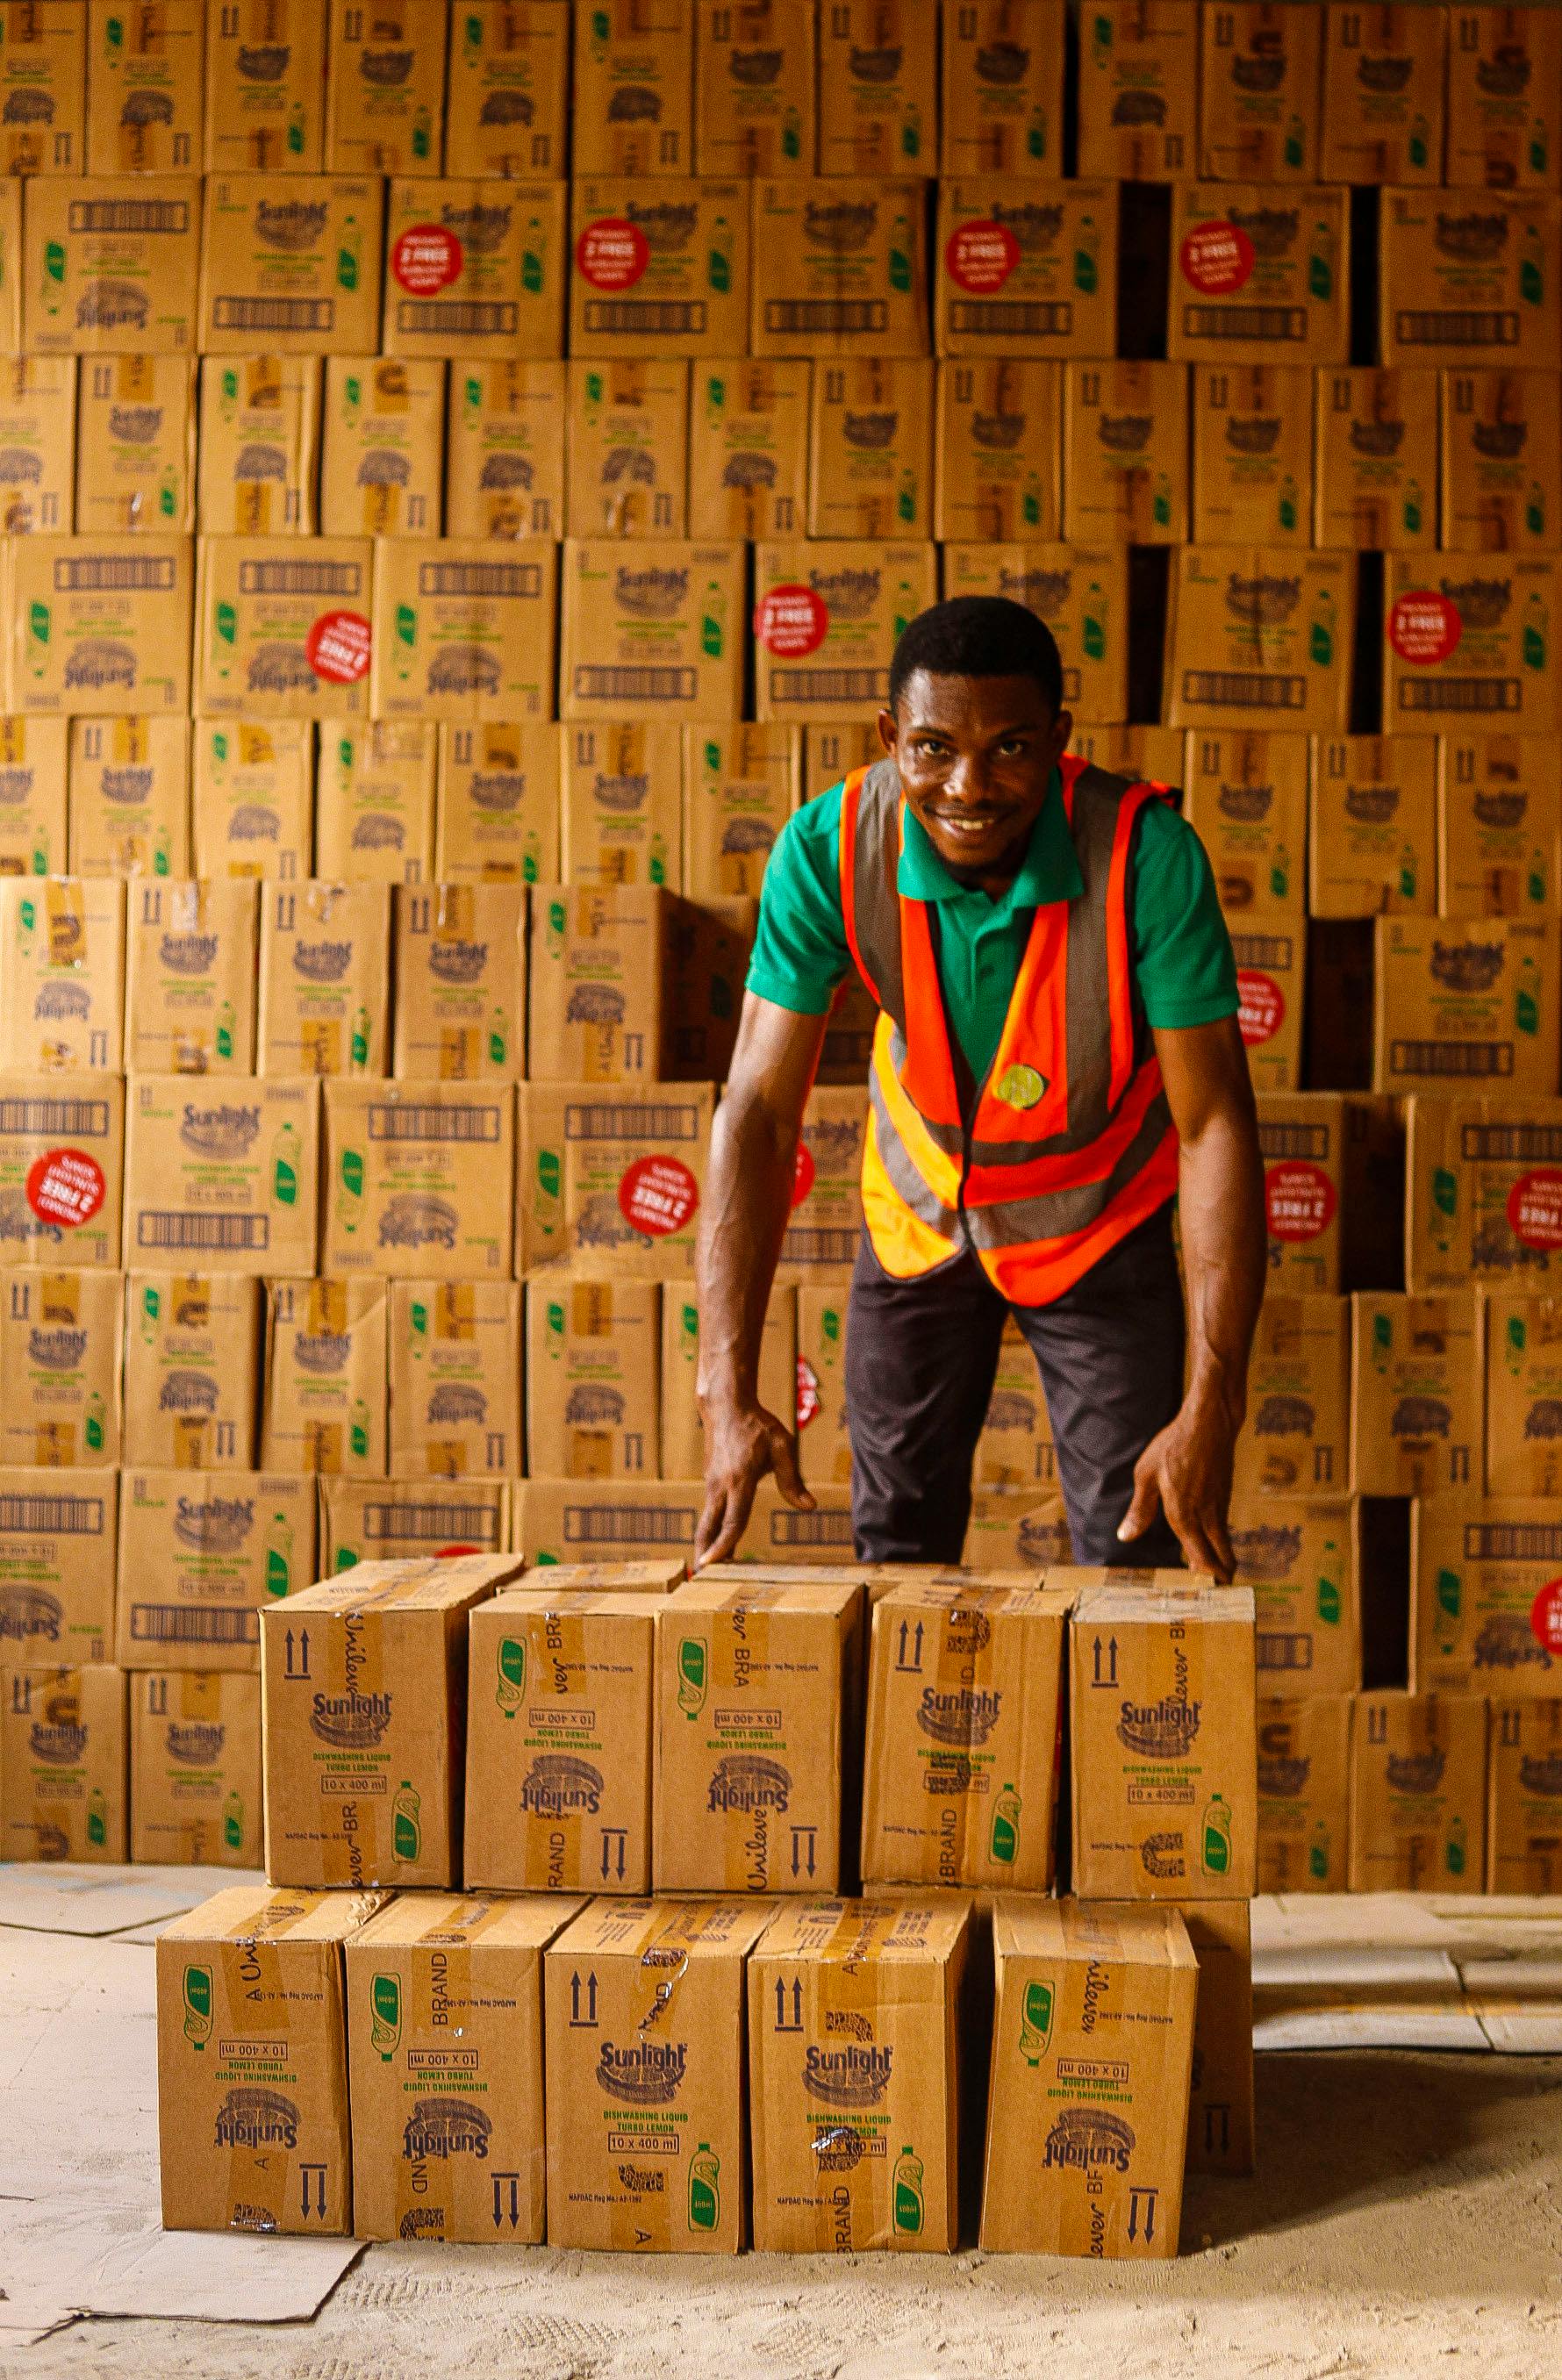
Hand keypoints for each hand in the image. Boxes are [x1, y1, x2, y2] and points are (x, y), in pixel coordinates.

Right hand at [693, 1396, 814, 1568]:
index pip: (732, 1521)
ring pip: (706, 1520)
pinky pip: (709, 1510)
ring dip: (706, 1544)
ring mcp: (711, 1483)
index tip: (712, 1566)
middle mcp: (720, 1486)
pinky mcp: (709, 1480)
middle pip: (708, 1527)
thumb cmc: (758, 1425)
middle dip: (705, 1553)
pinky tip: (717, 1540)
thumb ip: (793, 1480)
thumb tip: (809, 1507)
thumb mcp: (782, 1447)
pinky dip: (710, 1529)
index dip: (724, 1546)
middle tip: (702, 1579)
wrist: (726, 1405)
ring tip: (710, 1568)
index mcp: (739, 1481)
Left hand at [1117, 1392, 1237, 1581]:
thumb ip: (1140, 1509)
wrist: (1209, 1424)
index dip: (1203, 1578)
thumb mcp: (1146, 1475)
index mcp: (1183, 1515)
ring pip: (1225, 1542)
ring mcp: (1219, 1506)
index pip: (1199, 1558)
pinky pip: (1224, 1525)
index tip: (1201, 1593)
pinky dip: (1222, 1539)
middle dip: (1220, 1577)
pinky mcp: (1226, 1495)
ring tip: (1218, 1574)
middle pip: (1220, 1557)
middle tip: (1218, 1592)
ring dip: (1223, 1559)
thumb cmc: (1173, 1446)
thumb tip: (1125, 1536)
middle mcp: (1205, 1515)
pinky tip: (1213, 1540)